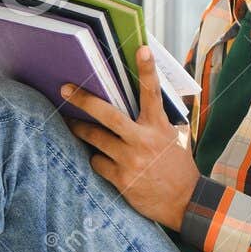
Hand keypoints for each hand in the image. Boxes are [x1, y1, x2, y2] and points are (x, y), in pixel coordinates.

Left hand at [62, 47, 199, 229]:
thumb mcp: (175, 138)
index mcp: (159, 126)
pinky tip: (101, 160)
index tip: (142, 49)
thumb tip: (143, 101)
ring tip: (70, 123)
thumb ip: (157, 121)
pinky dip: (96, 159)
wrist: (185, 203)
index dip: (147, 70)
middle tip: (65, 89)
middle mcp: (144, 140)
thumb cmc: (178, 167)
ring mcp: (131, 160)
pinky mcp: (122, 179)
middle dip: (84, 101)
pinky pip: (97, 162)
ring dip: (80, 130)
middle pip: (108, 115)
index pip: (153, 93)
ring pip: (95, 139)